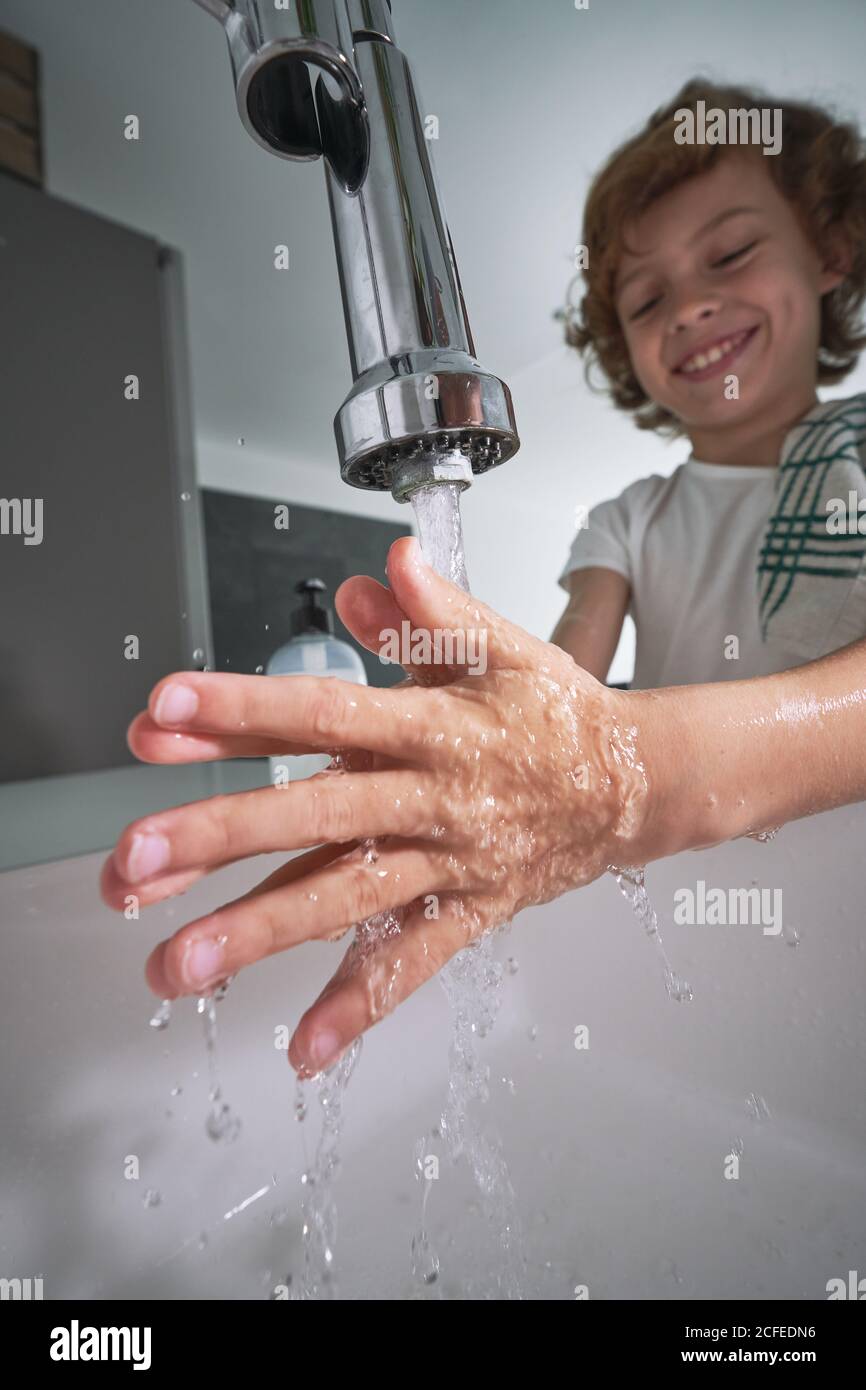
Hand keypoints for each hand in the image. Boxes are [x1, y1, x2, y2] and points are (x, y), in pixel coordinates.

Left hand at [100, 537, 652, 1074]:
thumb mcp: (506, 646)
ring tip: (175, 967)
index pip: (324, 712)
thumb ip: (436, 615)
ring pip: (347, 900)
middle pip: (316, 816)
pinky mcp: (470, 912)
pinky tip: (303, 1050)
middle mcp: (431, 797)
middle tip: (130, 862)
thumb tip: (378, 572)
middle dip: (218, 836)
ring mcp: (448, 862)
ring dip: (258, 935)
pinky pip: (415, 964)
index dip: (244, 711)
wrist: (639, 785)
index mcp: (433, 724)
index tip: (162, 712)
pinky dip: (361, 1006)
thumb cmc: (559, 713)